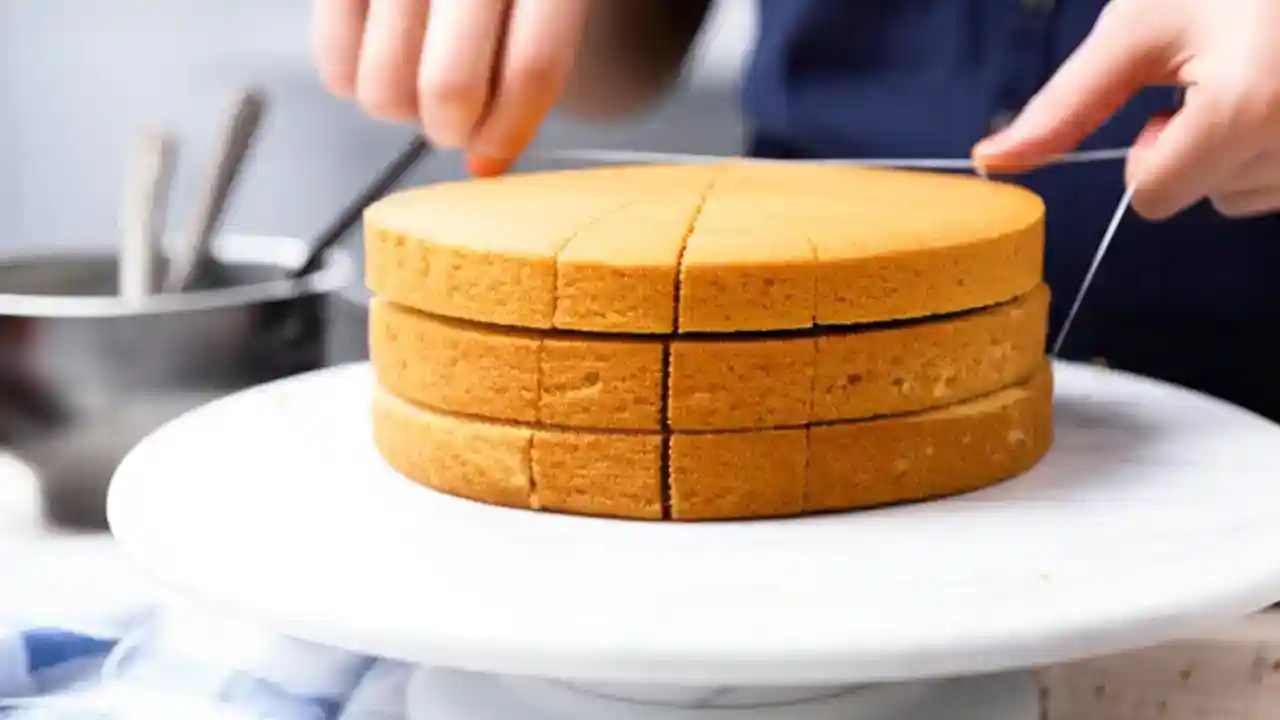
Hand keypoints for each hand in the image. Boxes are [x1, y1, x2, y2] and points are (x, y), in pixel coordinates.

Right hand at [313, 0, 591, 174]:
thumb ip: (527, 63)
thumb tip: (488, 160)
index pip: (532, 68)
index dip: (513, 130)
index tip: (494, 155)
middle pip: (452, 88)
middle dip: (453, 128)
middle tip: (456, 120)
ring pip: (386, 88)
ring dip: (404, 111)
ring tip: (420, 81)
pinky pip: (334, 65)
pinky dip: (357, 85)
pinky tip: (384, 59)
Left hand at [972, 0, 1279, 219]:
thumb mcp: (1137, 28)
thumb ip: (1066, 106)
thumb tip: (988, 162)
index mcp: (1245, 110)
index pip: (1154, 197)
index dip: (1146, 153)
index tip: (1171, 97)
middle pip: (1204, 197)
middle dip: (1196, 146)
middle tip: (1223, 73)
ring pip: (1245, 194)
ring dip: (1236, 148)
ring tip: (1260, 76)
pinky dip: (1270, 148)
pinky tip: (1278, 92)